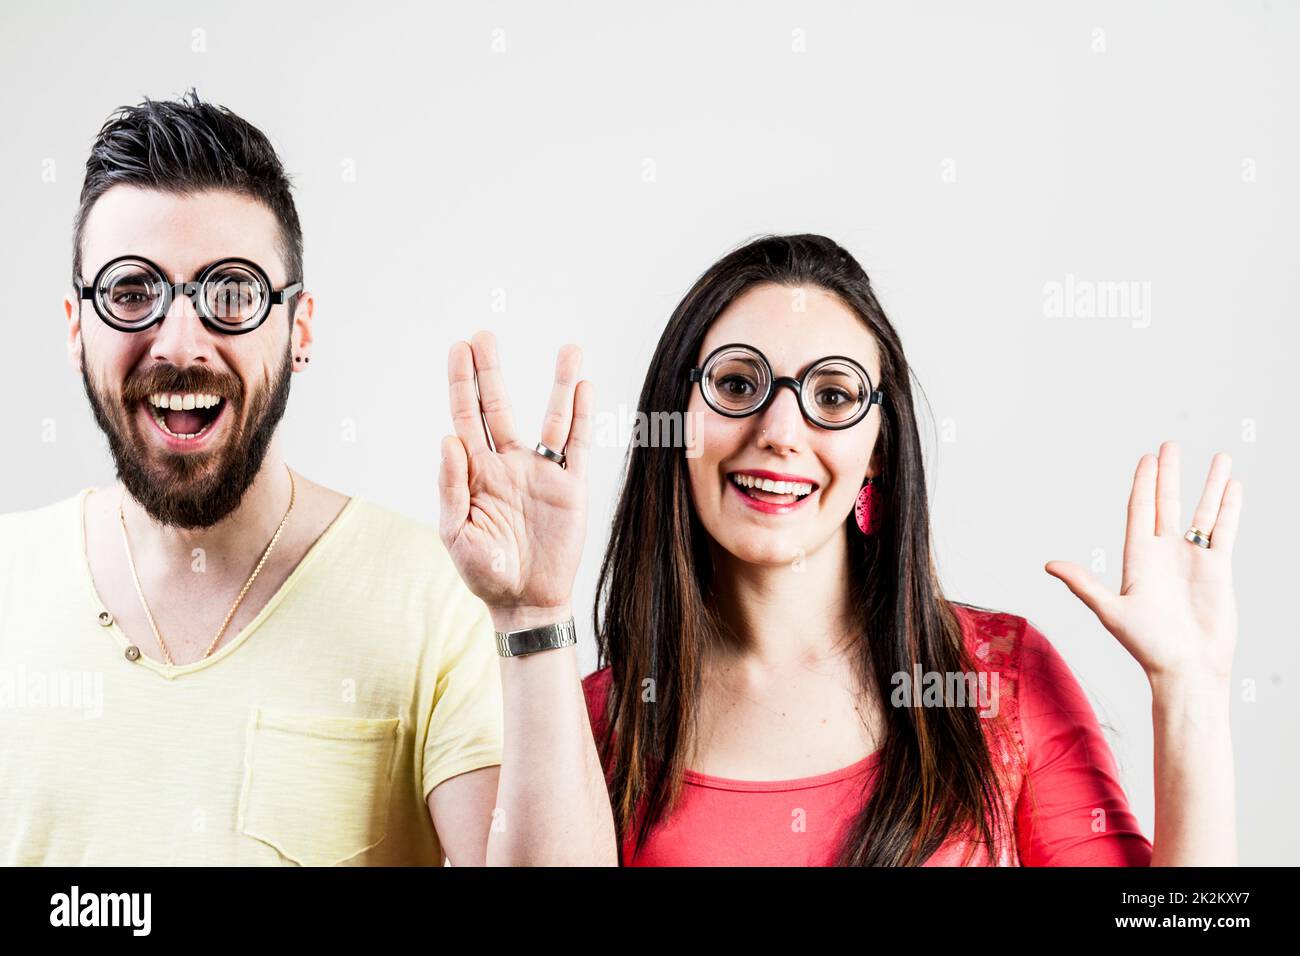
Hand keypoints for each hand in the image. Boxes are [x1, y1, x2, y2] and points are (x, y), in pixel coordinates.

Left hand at [438, 331, 593, 630]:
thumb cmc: (485, 574)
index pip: (465, 417)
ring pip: (551, 418)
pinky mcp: (570, 487)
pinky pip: (577, 445)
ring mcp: (541, 473)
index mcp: (475, 473)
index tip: (459, 349)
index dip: (462, 383)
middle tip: (484, 334)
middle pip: (498, 407)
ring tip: (569, 350)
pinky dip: (582, 416)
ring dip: (559, 384)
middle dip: (491, 372)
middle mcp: (507, 465)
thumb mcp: (456, 534)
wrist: (526, 602)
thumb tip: (448, 438)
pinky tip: (585, 388)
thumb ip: (451, 487)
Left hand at [1044, 441, 1242, 685]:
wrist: (1188, 670)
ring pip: (1202, 513)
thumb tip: (1049, 564)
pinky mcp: (1217, 570)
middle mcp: (1164, 554)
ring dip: (1209, 485)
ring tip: (1218, 457)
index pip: (1140, 510)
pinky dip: (1229, 508)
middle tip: (1169, 445)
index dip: (1142, 484)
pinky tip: (1234, 487)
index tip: (1146, 458)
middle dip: (1168, 474)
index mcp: (1138, 559)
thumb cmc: (1148, 647)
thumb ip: (1084, 585)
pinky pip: (1224, 531)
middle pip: (1167, 503)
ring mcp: (1192, 560)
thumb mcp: (1112, 612)